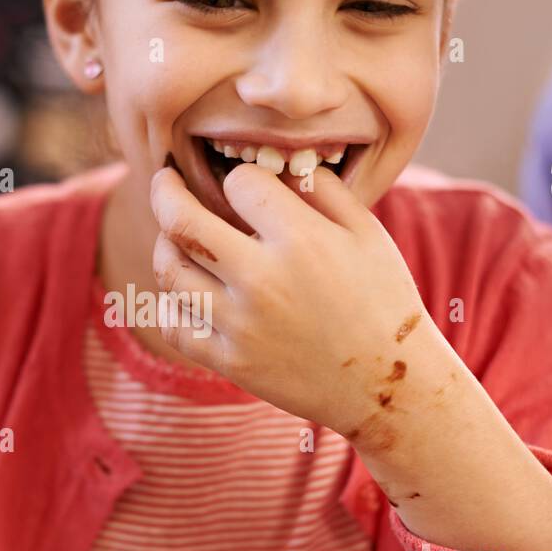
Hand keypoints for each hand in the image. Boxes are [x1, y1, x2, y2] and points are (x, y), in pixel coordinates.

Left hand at [149, 160, 435, 436]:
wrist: (387, 385)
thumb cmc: (383, 301)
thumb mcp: (368, 234)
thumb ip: (323, 189)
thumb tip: (277, 165)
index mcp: (301, 241)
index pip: (238, 183)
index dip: (241, 177)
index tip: (248, 185)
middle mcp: (262, 280)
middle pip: (181, 220)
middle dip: (165, 189)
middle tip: (164, 177)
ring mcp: (240, 325)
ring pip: (169, 270)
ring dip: (164, 243)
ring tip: (172, 233)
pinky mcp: (229, 362)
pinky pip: (173, 324)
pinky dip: (169, 302)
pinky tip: (183, 289)